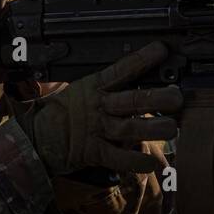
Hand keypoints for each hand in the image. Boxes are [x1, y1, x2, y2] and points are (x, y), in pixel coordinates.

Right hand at [16, 41, 181, 176]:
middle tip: (177, 98)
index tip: (161, 51)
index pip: (121, 70)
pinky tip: (150, 162)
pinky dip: (134, 160)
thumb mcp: (82, 91)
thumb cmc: (63, 113)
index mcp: (94, 86)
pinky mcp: (92, 151)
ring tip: (171, 128)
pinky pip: (116, 156)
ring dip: (152, 128)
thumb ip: (109, 88)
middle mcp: (98, 106)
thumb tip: (142, 85)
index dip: (141, 59)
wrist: (36, 137)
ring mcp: (96, 128)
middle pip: (131, 99)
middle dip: (156, 99)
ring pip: (128, 127)